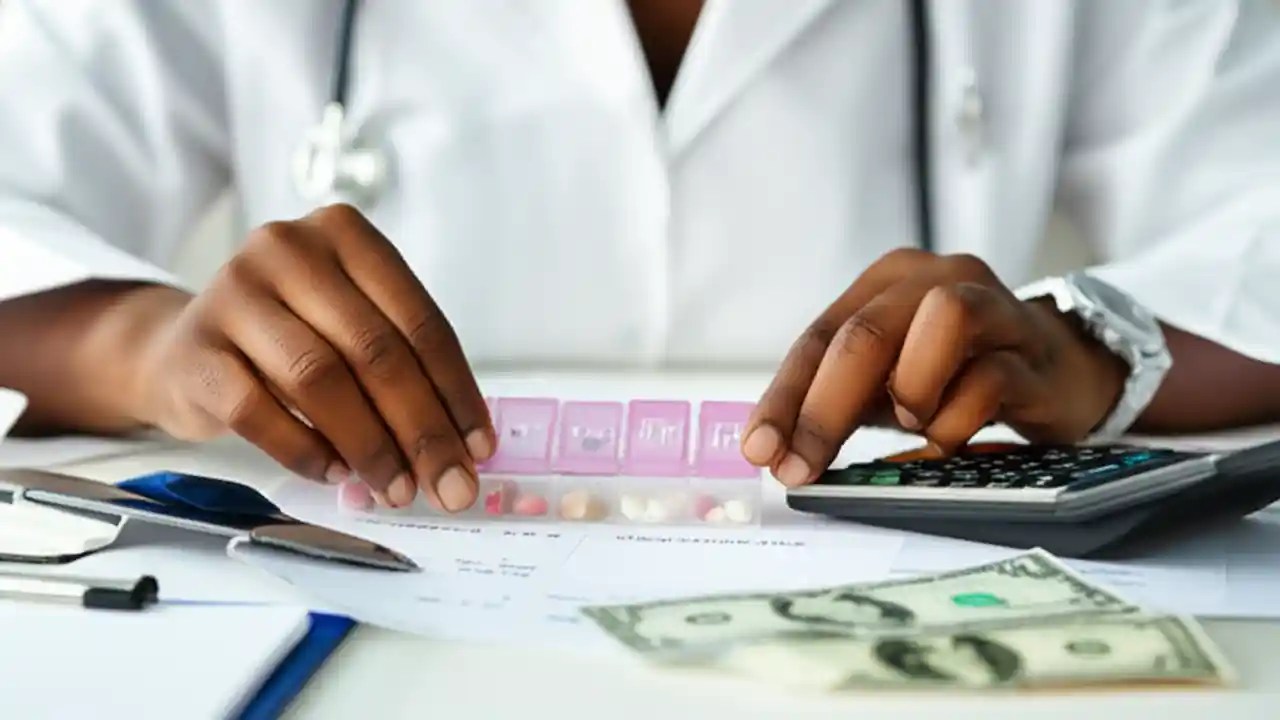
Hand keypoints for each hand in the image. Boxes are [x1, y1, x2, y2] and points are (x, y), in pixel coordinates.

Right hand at [126, 204, 491, 510]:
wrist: (183, 348)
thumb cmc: (288, 339)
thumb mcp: (349, 327)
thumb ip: (402, 367)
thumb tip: (461, 446)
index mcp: (344, 234)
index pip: (418, 320)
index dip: (456, 390)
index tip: (479, 448)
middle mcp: (288, 250)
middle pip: (375, 351)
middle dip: (422, 429)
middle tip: (450, 485)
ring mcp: (234, 293)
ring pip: (320, 379)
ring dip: (370, 446)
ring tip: (397, 489)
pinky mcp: (196, 348)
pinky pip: (259, 411)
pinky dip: (306, 451)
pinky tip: (335, 474)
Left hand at [741, 249, 1128, 485]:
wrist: (1061, 369)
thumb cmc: (956, 373)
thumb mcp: (888, 380)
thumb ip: (837, 401)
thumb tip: (776, 449)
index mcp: (887, 281)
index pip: (821, 337)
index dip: (785, 397)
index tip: (760, 450)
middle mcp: (937, 278)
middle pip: (867, 334)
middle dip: (823, 409)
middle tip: (799, 468)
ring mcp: (993, 305)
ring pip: (943, 320)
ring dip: (912, 387)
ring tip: (911, 422)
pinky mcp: (1034, 349)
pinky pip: (992, 377)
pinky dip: (957, 419)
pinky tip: (947, 439)